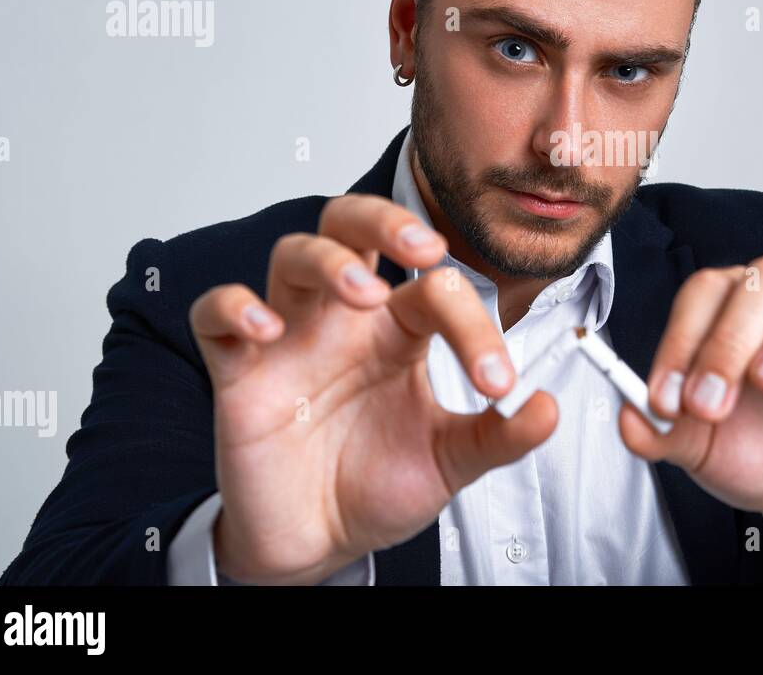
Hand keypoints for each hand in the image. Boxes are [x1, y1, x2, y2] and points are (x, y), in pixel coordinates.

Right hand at [188, 194, 557, 583]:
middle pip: (353, 226)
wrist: (317, 542)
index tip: (497, 384)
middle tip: (424, 248)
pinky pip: (215, 313)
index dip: (474, 326)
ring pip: (293, 254)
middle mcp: (344, 320)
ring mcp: (290, 337)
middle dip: (386, 220)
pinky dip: (233, 306)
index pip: (437, 289)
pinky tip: (265, 327)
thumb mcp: (448, 463)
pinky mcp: (238, 370)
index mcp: (399, 331)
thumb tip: (547, 407)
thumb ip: (499, 436)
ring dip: (329, 260)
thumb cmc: (375, 486)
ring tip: (363, 292)